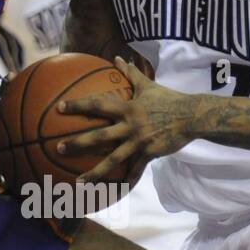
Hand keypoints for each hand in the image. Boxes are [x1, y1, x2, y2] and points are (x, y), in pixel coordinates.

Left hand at [57, 56, 193, 180]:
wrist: (192, 116)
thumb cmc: (168, 98)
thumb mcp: (148, 85)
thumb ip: (131, 73)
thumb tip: (118, 58)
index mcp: (127, 107)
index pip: (98, 104)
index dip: (78, 105)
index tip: (59, 108)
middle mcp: (130, 125)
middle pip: (99, 136)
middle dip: (78, 143)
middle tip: (58, 148)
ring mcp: (139, 141)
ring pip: (113, 159)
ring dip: (95, 172)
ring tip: (79, 181)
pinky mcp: (149, 153)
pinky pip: (135, 170)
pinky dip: (126, 181)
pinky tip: (115, 191)